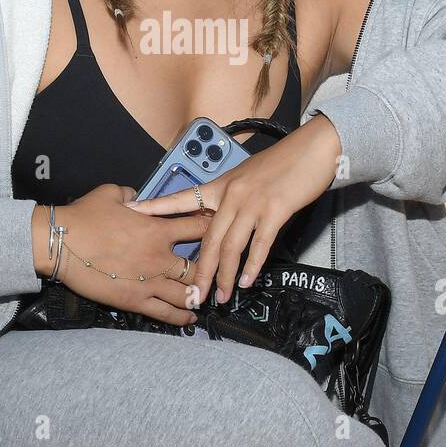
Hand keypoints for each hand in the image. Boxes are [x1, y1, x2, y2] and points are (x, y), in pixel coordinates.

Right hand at [49, 184, 208, 324]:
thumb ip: (130, 193)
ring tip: (205, 298)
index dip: (212, 229)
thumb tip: (135, 194)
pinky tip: (190, 319)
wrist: (60, 243)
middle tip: (214, 272)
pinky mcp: (135, 300)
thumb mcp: (110, 193)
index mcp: (157, 228)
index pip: (198, 228)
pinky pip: (166, 312)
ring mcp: (150, 281)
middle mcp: (160, 257)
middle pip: (198, 266)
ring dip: (198, 295)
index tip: (221, 231)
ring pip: (186, 293)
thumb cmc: (84, 216)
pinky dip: (181, 317)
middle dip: (208, 269)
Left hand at [125, 117, 341, 306]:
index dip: (155, 206)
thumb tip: (218, 219)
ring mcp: (252, 202)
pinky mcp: (275, 210)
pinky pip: (259, 243)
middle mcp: (231, 194)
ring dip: (225, 275)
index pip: (181, 198)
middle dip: (200, 271)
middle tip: (193, 295)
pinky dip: (252, 265)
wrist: (313, 150)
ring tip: (221, 296)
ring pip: (231, 246)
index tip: (132, 213)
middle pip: (207, 238)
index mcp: (221, 185)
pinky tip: (248, 281)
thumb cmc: (282, 164)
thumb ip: (230, 198)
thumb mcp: (248, 177)